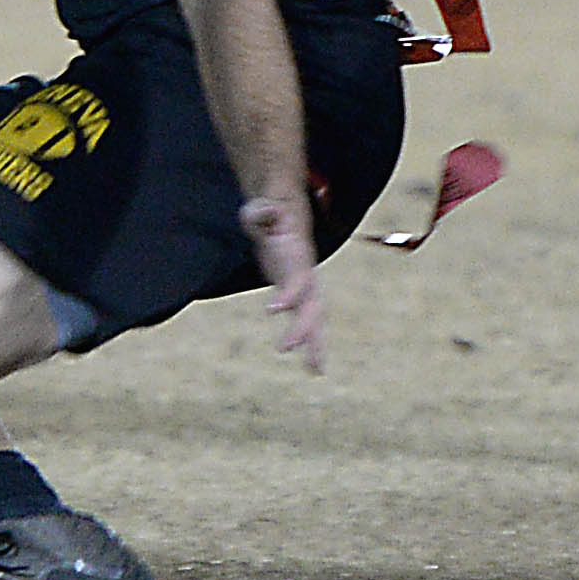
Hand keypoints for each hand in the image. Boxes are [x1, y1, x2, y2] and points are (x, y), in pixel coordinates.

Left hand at [237, 190, 326, 371]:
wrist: (284, 216)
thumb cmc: (269, 212)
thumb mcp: (261, 208)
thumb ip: (262, 212)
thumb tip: (267, 213)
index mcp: (297, 254)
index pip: (298, 278)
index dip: (290, 294)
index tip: (272, 310)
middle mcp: (307, 273)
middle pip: (312, 304)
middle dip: (303, 328)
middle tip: (286, 347)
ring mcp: (305, 286)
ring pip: (315, 318)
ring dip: (315, 343)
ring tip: (317, 370)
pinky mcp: (297, 296)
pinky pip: (306, 323)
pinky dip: (308, 343)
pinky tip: (313, 367)